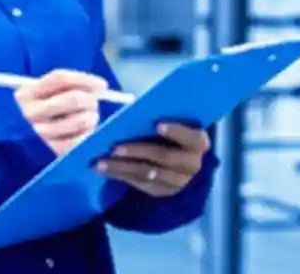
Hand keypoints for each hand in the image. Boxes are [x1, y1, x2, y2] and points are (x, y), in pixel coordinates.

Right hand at [14, 69, 109, 155]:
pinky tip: (85, 132)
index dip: (84, 79)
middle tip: (92, 103)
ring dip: (92, 117)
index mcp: (26, 94)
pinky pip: (84, 139)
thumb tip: (99, 86)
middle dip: (90, 99)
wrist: (40, 136)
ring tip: (87, 118)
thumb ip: (71, 84)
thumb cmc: (50, 108)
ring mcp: (42, 133)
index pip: (60, 78)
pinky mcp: (56, 149)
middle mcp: (31, 113)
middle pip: (74, 98)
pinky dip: (90, 133)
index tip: (102, 85)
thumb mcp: (50, 92)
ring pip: (82, 119)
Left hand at [95, 122, 210, 196]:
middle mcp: (193, 164)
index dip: (177, 131)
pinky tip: (105, 170)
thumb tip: (132, 107)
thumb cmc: (167, 129)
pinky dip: (121, 176)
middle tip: (115, 147)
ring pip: (149, 174)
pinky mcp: (163, 191)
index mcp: (198, 142)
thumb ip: (157, 115)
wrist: (175, 156)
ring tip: (101, 162)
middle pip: (166, 157)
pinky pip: (141, 185)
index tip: (157, 124)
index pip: (192, 138)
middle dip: (138, 151)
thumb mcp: (169, 120)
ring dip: (123, 167)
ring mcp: (179, 181)